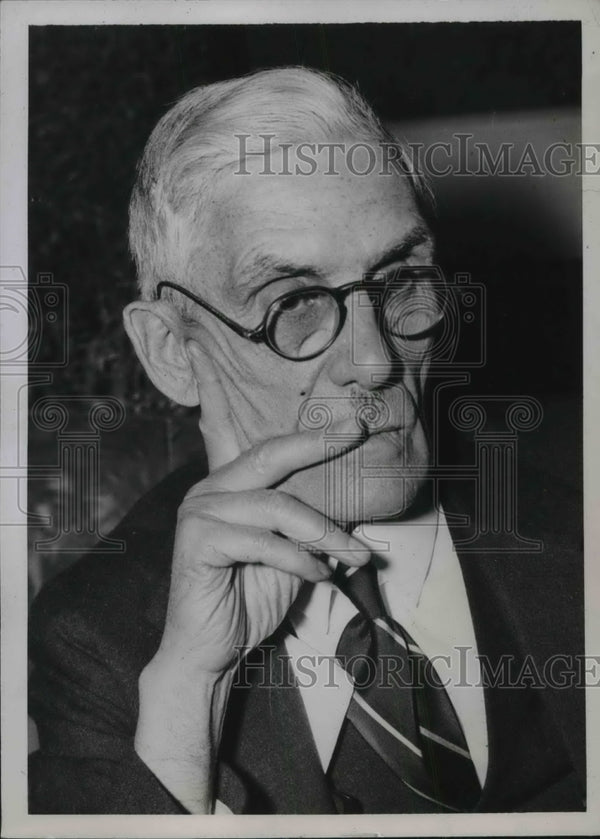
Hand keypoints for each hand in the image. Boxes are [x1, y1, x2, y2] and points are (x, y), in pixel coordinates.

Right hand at [155, 343, 369, 674]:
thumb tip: (355, 497)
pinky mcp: (197, 543)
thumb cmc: (251, 596)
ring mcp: (199, 514)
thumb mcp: (292, 551)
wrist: (212, 650)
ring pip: (278, 507)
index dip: (291, 423)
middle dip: (317, 442)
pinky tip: (318, 576)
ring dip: (326, 533)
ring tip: (355, 555)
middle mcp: (209, 490)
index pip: (260, 444)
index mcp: (229, 485)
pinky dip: (299, 560)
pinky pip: (263, 541)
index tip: (335, 413)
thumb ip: (310, 521)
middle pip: (269, 455)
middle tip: (356, 431)